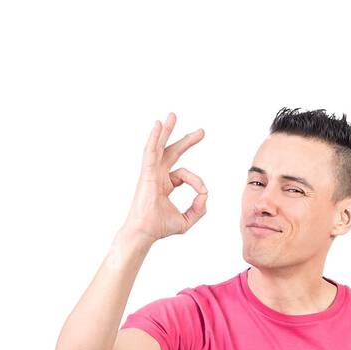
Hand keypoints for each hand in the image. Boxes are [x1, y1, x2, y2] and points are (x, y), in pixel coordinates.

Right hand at [121, 112, 207, 243]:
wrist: (145, 232)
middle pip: (172, 152)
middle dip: (186, 141)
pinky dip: (154, 138)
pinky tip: (158, 125)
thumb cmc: (160, 228)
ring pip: (160, 147)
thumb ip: (199, 209)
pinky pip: (151, 151)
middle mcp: (157, 175)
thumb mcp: (186, 219)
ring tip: (172, 116)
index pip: (185, 175)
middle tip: (201, 132)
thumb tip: (206, 194)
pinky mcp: (146, 173)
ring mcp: (151, 172)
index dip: (197, 182)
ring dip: (166, 131)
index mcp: (165, 184)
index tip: (203, 192)